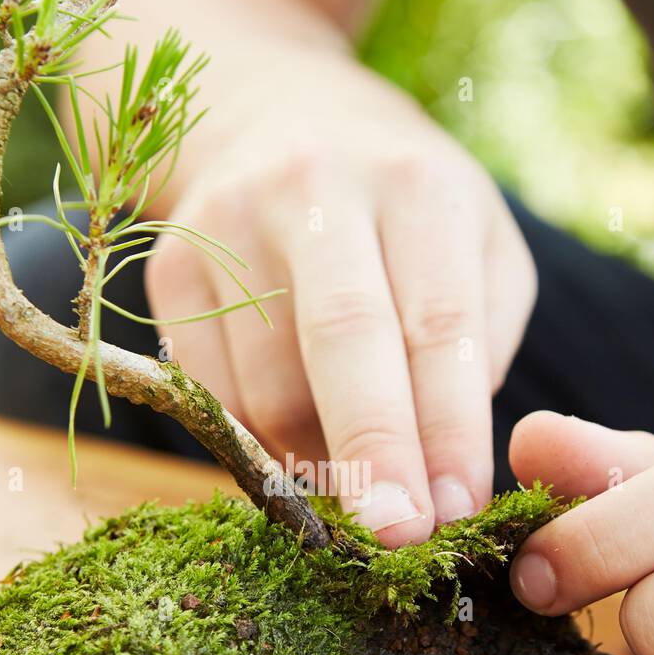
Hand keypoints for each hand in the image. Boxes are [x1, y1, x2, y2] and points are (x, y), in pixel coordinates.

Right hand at [145, 51, 535, 545]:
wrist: (271, 114)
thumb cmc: (401, 204)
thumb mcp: (477, 239)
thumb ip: (482, 335)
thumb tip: (442, 458)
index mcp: (415, 184)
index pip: (437, 324)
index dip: (447, 428)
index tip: (460, 512)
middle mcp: (315, 188)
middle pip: (343, 340)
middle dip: (373, 454)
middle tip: (396, 539)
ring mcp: (229, 224)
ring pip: (270, 384)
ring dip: (318, 459)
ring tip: (356, 477)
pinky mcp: (171, 265)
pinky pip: (214, 392)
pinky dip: (259, 439)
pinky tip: (298, 436)